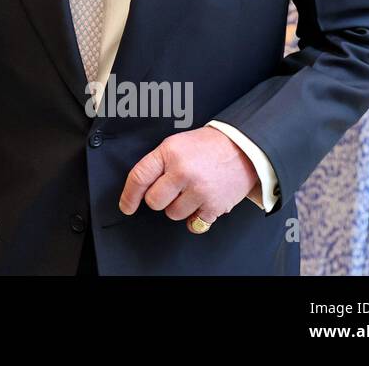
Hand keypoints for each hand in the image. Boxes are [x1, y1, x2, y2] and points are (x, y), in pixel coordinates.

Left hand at [117, 125, 258, 232]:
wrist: (242, 147)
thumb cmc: (207, 146)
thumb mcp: (176, 144)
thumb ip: (158, 164)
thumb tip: (140, 189)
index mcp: (169, 153)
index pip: (139, 177)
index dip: (129, 195)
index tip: (126, 206)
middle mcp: (183, 172)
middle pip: (154, 201)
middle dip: (159, 198)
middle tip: (172, 188)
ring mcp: (199, 190)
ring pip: (172, 214)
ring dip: (178, 207)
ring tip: (191, 191)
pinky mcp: (215, 206)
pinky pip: (194, 225)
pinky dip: (194, 219)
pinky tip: (200, 204)